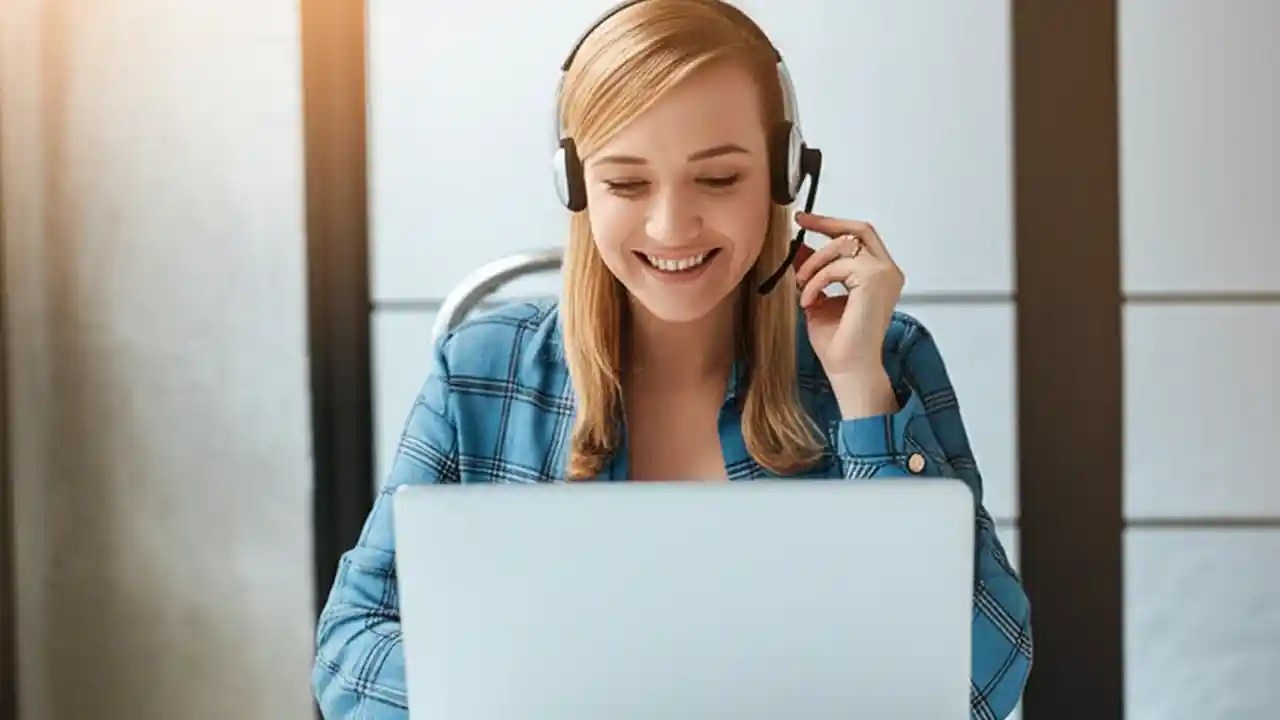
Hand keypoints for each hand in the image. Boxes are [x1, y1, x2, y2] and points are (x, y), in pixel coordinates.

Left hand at [792, 211, 905, 415]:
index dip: (833, 225)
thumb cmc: (838, 343)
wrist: (848, 369)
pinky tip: (809, 301)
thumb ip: (815, 271)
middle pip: (858, 230)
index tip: (806, 221)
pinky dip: (815, 282)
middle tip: (802, 223)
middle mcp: (888, 271)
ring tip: (802, 289)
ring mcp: (884, 274)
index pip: (860, 237)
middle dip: (826, 223)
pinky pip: (835, 267)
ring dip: (813, 265)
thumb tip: (801, 248)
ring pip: (841, 246)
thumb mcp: (818, 296)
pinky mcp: (874, 280)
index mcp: (880, 275)